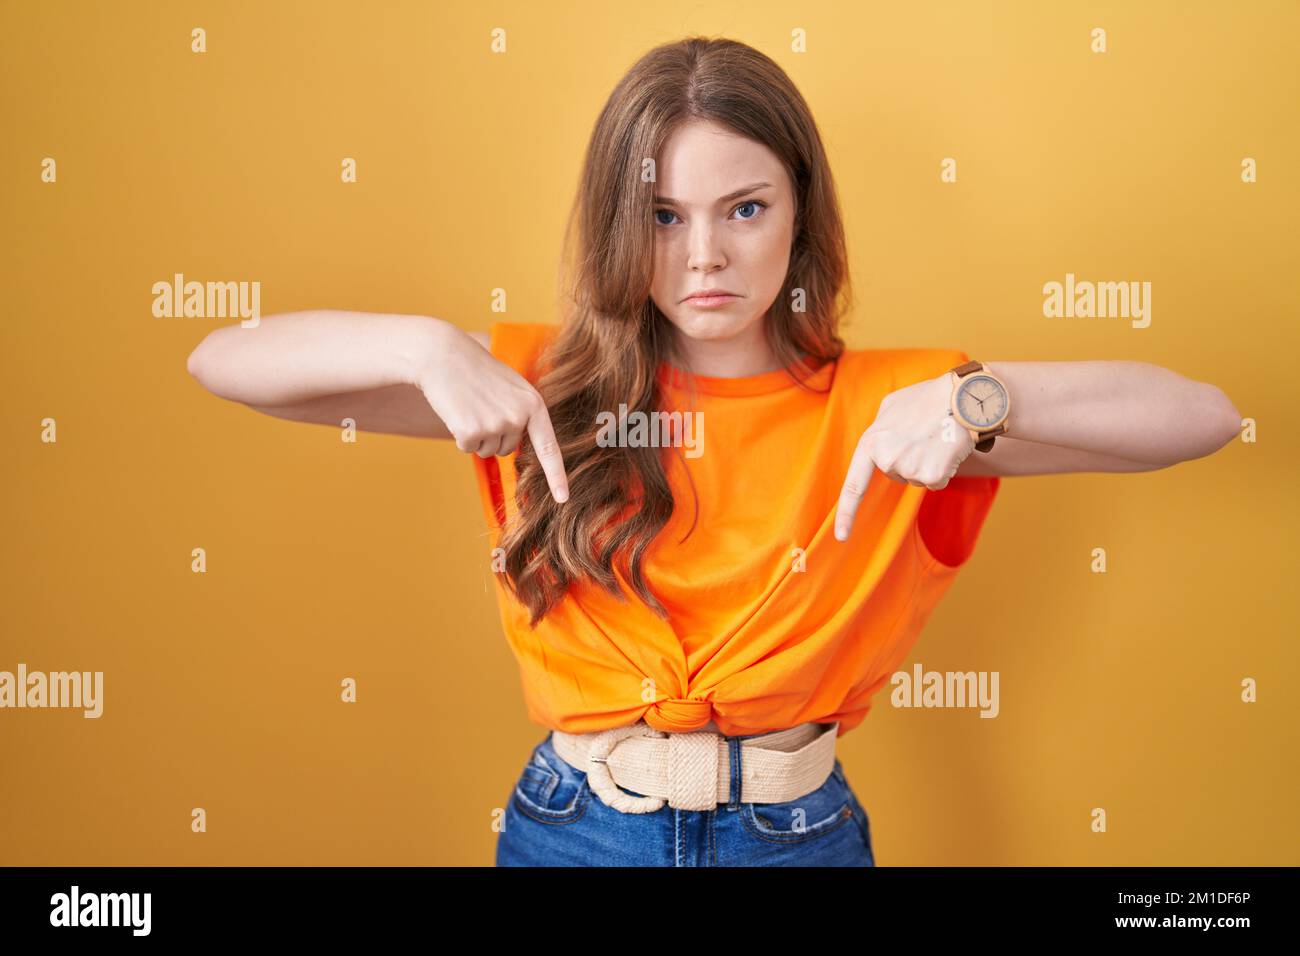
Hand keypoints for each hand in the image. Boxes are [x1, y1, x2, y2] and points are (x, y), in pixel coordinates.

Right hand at [416, 322, 569, 502]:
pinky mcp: (471, 432)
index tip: (562, 498)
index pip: (548, 448)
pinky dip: (460, 435)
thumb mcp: (511, 387)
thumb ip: (522, 413)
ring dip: (476, 434)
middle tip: (480, 404)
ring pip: (487, 450)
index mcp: (534, 405)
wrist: (442, 354)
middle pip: (507, 449)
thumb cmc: (476, 370)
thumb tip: (516, 444)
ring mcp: (496, 426)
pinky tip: (457, 411)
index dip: (556, 476)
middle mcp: (519, 418)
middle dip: (492, 433)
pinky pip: (468, 449)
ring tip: (469, 405)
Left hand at [834, 373, 973, 540]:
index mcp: (871, 443)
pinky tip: (947, 448)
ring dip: (928, 462)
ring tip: (936, 438)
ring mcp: (909, 469)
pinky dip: (943, 468)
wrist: (962, 397)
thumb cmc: (927, 399)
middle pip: (897, 475)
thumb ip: (879, 430)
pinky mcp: (932, 476)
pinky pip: (936, 481)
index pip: (854, 485)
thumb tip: (879, 445)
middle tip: (922, 435)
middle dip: (909, 459)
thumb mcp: (891, 406)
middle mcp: (887, 460)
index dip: (847, 513)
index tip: (842, 536)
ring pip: (918, 478)